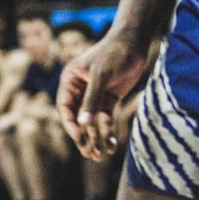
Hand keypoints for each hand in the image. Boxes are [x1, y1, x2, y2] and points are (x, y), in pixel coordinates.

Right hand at [58, 31, 152, 160]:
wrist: (134, 43)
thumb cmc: (113, 53)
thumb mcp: (101, 76)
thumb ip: (92, 100)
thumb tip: (84, 124)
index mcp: (70, 81)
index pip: (65, 107)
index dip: (71, 124)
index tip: (80, 137)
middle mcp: (80, 90)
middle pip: (78, 119)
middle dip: (84, 137)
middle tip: (90, 154)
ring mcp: (95, 96)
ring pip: (92, 122)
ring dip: (96, 138)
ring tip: (101, 156)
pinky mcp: (109, 99)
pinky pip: (106, 119)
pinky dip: (109, 132)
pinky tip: (113, 145)